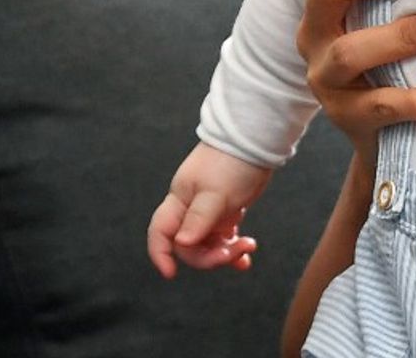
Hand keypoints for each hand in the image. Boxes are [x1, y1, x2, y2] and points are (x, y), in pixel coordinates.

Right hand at [146, 143, 270, 278]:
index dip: (160, 253)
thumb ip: (199, 219)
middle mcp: (190, 209)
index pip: (160, 232)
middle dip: (210, 256)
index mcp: (180, 201)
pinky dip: (233, 248)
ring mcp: (208, 212)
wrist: (255, 141)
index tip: (171, 274)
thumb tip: (182, 243)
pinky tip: (247, 254)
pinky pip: (224, 238)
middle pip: (188, 246)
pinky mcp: (226, 212)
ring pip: (208, 245)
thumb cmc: (232, 162)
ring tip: (248, 246)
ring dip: (226, 253)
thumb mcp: (215, 193)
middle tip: (235, 251)